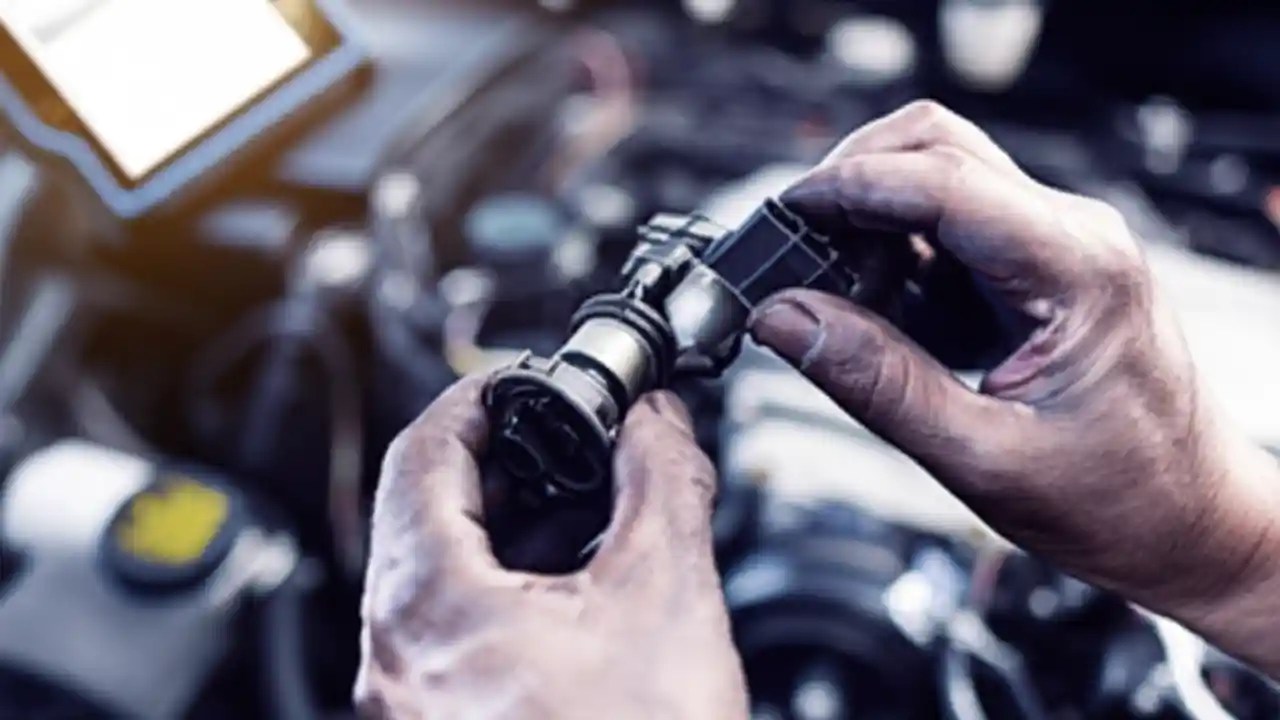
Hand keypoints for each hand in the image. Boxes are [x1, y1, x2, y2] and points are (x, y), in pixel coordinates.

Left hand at [354, 376, 747, 719]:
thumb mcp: (665, 596)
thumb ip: (660, 481)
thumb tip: (656, 423)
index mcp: (427, 608)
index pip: (421, 453)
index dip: (477, 397)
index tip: (521, 381)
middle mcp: (396, 658)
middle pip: (420, 509)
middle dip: (496, 459)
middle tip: (558, 436)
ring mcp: (411, 703)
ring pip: (434, 570)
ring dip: (499, 521)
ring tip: (573, 504)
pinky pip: (449, 626)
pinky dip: (499, 582)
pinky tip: (566, 588)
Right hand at [750, 100, 1279, 674]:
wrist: (1192, 521)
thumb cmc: (1121, 500)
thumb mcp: (982, 457)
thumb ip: (876, 382)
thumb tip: (784, 319)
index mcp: (1076, 269)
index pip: (942, 180)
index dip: (848, 187)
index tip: (782, 218)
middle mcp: (1072, 235)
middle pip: (936, 149)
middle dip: (852, 186)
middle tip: (792, 250)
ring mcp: (1057, 245)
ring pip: (937, 182)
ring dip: (871, 225)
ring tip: (834, 299)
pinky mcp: (1037, 268)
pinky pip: (949, 230)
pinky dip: (897, 257)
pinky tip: (882, 319)